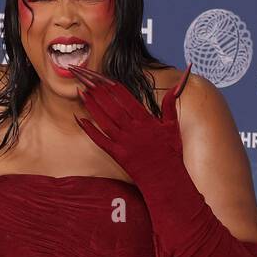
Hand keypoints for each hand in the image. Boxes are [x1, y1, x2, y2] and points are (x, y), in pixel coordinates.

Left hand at [70, 63, 191, 188]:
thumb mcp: (173, 126)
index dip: (111, 85)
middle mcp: (133, 130)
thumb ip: (170, 105)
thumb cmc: (171, 153)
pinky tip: (80, 119)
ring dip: (92, 106)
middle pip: (111, 106)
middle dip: (97, 91)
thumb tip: (175, 86)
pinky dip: (90, 130)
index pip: (125, 97)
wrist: (166, 180)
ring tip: (81, 93)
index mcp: (146, 120)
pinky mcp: (118, 156)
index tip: (101, 76)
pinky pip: (101, 141)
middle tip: (84, 79)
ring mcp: (124, 143)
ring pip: (104, 121)